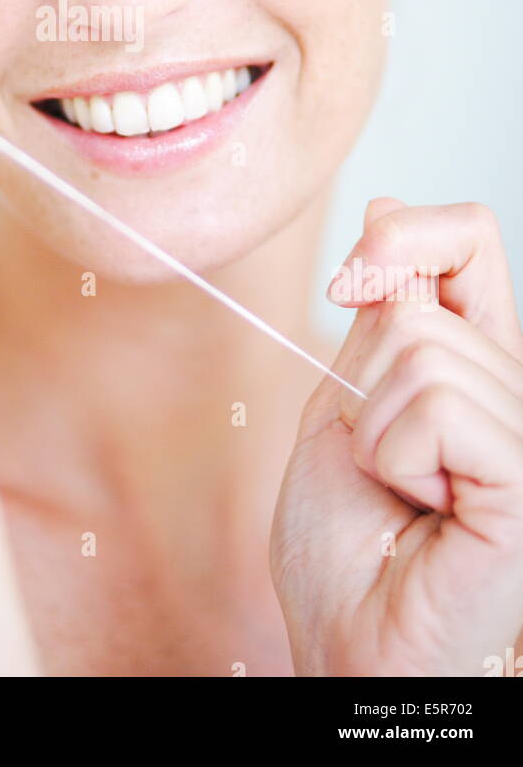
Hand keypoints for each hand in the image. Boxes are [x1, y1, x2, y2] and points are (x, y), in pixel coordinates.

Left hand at [270, 196, 522, 676]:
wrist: (343, 639)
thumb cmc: (345, 539)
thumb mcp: (346, 399)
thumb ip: (378, 312)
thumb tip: (390, 207)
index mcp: (480, 359)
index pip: (468, 235)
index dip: (402, 238)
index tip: (349, 285)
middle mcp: (517, 387)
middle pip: (418, 302)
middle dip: (360, 382)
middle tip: (381, 460)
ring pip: (419, 353)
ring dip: (374, 430)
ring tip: (402, 491)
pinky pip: (438, 409)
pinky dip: (396, 458)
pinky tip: (423, 511)